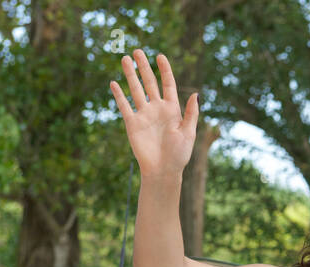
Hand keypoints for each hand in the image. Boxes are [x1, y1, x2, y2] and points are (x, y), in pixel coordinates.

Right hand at [109, 49, 197, 177]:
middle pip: (150, 83)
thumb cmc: (179, 155)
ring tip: (125, 59)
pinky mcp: (132, 123)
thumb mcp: (189, 133)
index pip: (168, 85)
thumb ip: (190, 113)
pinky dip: (119, 95)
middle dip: (144, 67)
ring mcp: (144, 115)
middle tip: (138, 51)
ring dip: (130, 75)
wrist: (163, 171)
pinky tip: (114, 83)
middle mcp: (157, 109)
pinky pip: (125, 106)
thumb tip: (195, 93)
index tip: (160, 56)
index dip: (165, 70)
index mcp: (172, 110)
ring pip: (136, 90)